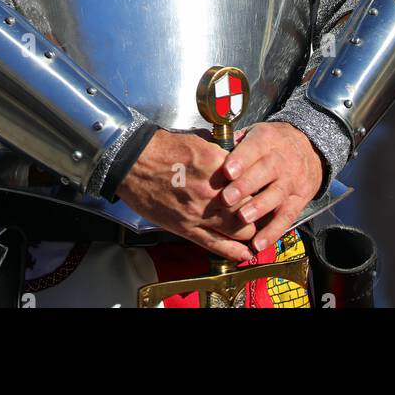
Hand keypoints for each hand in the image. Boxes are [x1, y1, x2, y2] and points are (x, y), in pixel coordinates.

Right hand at [117, 129, 257, 262]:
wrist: (133, 163)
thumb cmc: (161, 148)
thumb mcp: (197, 141)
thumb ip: (219, 152)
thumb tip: (234, 157)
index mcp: (217, 165)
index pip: (251, 180)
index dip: (258, 184)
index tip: (260, 186)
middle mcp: (212, 192)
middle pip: (250, 207)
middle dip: (258, 209)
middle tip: (260, 209)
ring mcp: (200, 213)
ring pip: (240, 229)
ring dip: (249, 230)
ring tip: (254, 229)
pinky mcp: (187, 229)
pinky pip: (217, 246)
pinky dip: (235, 252)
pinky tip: (245, 254)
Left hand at [218, 122, 323, 250]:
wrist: (309, 149)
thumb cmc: (270, 144)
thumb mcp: (255, 134)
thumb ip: (233, 143)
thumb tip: (208, 153)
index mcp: (266, 140)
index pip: (254, 148)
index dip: (241, 160)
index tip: (227, 171)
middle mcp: (281, 159)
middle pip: (265, 171)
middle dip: (245, 186)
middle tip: (227, 198)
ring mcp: (292, 181)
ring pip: (276, 194)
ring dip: (259, 208)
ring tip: (243, 218)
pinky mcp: (299, 200)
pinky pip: (287, 217)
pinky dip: (273, 232)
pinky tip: (259, 244)